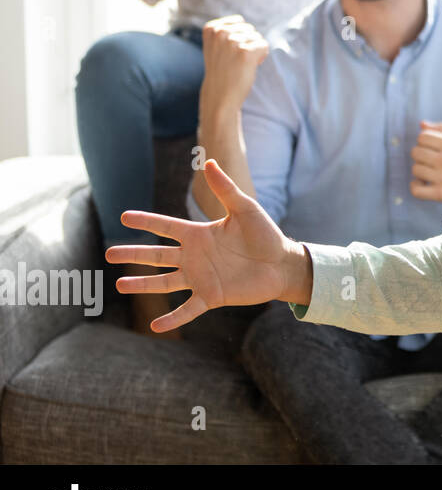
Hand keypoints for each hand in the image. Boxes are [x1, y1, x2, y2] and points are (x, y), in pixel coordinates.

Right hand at [106, 160, 311, 331]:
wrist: (283, 264)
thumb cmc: (265, 235)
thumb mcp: (245, 209)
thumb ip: (225, 189)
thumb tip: (210, 162)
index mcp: (199, 235)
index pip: (166, 227)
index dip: (146, 221)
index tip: (124, 216)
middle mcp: (195, 257)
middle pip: (157, 255)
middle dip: (133, 254)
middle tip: (109, 253)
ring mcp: (201, 278)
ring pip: (164, 282)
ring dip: (143, 284)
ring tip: (119, 285)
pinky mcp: (212, 296)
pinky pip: (187, 309)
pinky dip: (172, 318)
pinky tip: (155, 327)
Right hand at [199, 16, 268, 117]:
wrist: (220, 95)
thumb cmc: (222, 70)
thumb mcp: (217, 46)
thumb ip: (225, 30)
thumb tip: (243, 22)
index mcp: (211, 28)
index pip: (239, 22)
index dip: (240, 37)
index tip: (228, 52)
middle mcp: (220, 32)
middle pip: (250, 29)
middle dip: (248, 44)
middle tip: (235, 61)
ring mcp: (232, 41)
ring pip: (257, 38)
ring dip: (254, 51)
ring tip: (240, 65)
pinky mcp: (245, 52)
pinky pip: (263, 46)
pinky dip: (261, 57)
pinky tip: (249, 66)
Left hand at [410, 121, 441, 202]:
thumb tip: (422, 125)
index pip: (422, 137)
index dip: (426, 141)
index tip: (434, 147)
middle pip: (416, 152)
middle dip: (422, 154)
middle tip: (432, 159)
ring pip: (415, 169)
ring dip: (421, 170)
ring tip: (432, 171)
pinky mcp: (441, 194)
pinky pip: (416, 190)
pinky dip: (417, 186)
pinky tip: (425, 184)